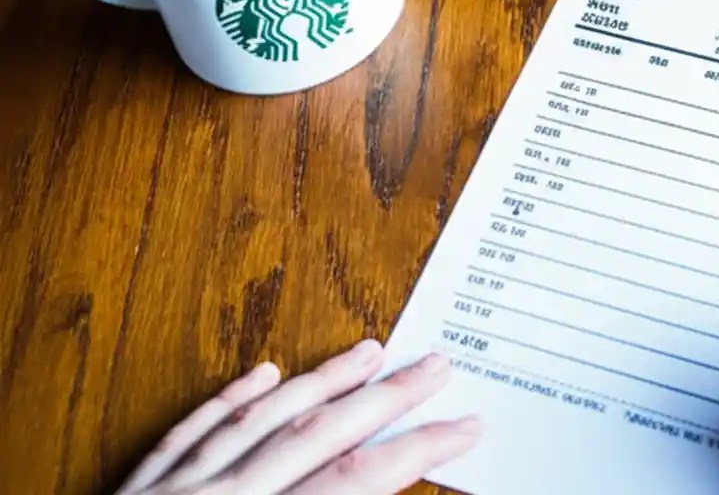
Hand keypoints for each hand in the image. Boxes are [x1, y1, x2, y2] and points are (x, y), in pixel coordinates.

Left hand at [117, 341, 479, 494]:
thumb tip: (380, 493)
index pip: (360, 480)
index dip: (420, 448)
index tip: (465, 428)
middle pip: (321, 434)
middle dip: (387, 398)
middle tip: (434, 366)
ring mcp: (178, 492)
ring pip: (261, 418)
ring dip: (322, 382)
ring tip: (368, 352)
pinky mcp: (139, 492)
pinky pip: (191, 432)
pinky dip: (229, 398)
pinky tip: (260, 373)